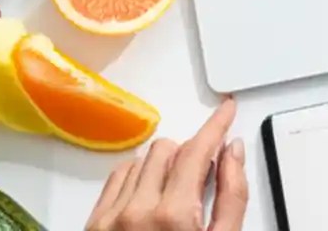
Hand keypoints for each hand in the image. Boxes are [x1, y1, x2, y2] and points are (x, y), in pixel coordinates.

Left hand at [86, 98, 248, 230]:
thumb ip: (232, 197)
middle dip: (188, 156)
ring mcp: (110, 217)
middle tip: (200, 178)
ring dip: (161, 169)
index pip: (196, 152)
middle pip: (167, 150)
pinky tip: (150, 199)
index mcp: (173, 216)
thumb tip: (232, 152)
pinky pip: (116, 178)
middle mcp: (136, 211)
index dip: (216, 125)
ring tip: (173, 198)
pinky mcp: (94, 224)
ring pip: (140, 161)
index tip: (226, 109)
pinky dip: (136, 180)